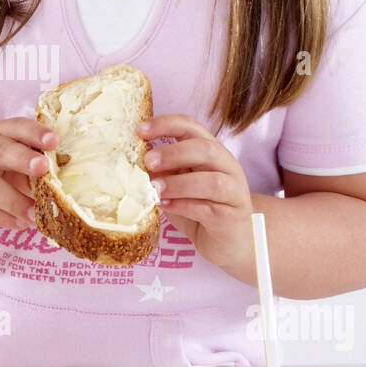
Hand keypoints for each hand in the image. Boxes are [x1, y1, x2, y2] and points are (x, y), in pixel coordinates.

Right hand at [0, 118, 57, 233]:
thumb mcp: (14, 161)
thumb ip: (35, 165)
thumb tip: (66, 179)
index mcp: (0, 132)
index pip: (17, 127)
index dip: (35, 133)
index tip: (54, 141)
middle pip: (0, 151)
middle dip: (22, 159)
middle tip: (43, 167)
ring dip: (15, 201)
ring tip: (36, 214)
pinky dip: (2, 218)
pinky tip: (20, 224)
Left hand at [136, 114, 254, 271]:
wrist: (228, 242)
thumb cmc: (198, 209)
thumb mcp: (177, 185)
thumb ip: (162, 173)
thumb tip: (131, 164)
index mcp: (211, 152)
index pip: (192, 127)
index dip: (166, 125)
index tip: (139, 131)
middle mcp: (227, 167)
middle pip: (206, 149)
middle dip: (174, 153)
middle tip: (148, 162)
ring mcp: (234, 191)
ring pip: (212, 181)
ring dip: (180, 183)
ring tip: (155, 189)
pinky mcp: (232, 216)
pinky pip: (209, 208)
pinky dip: (185, 206)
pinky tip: (166, 206)